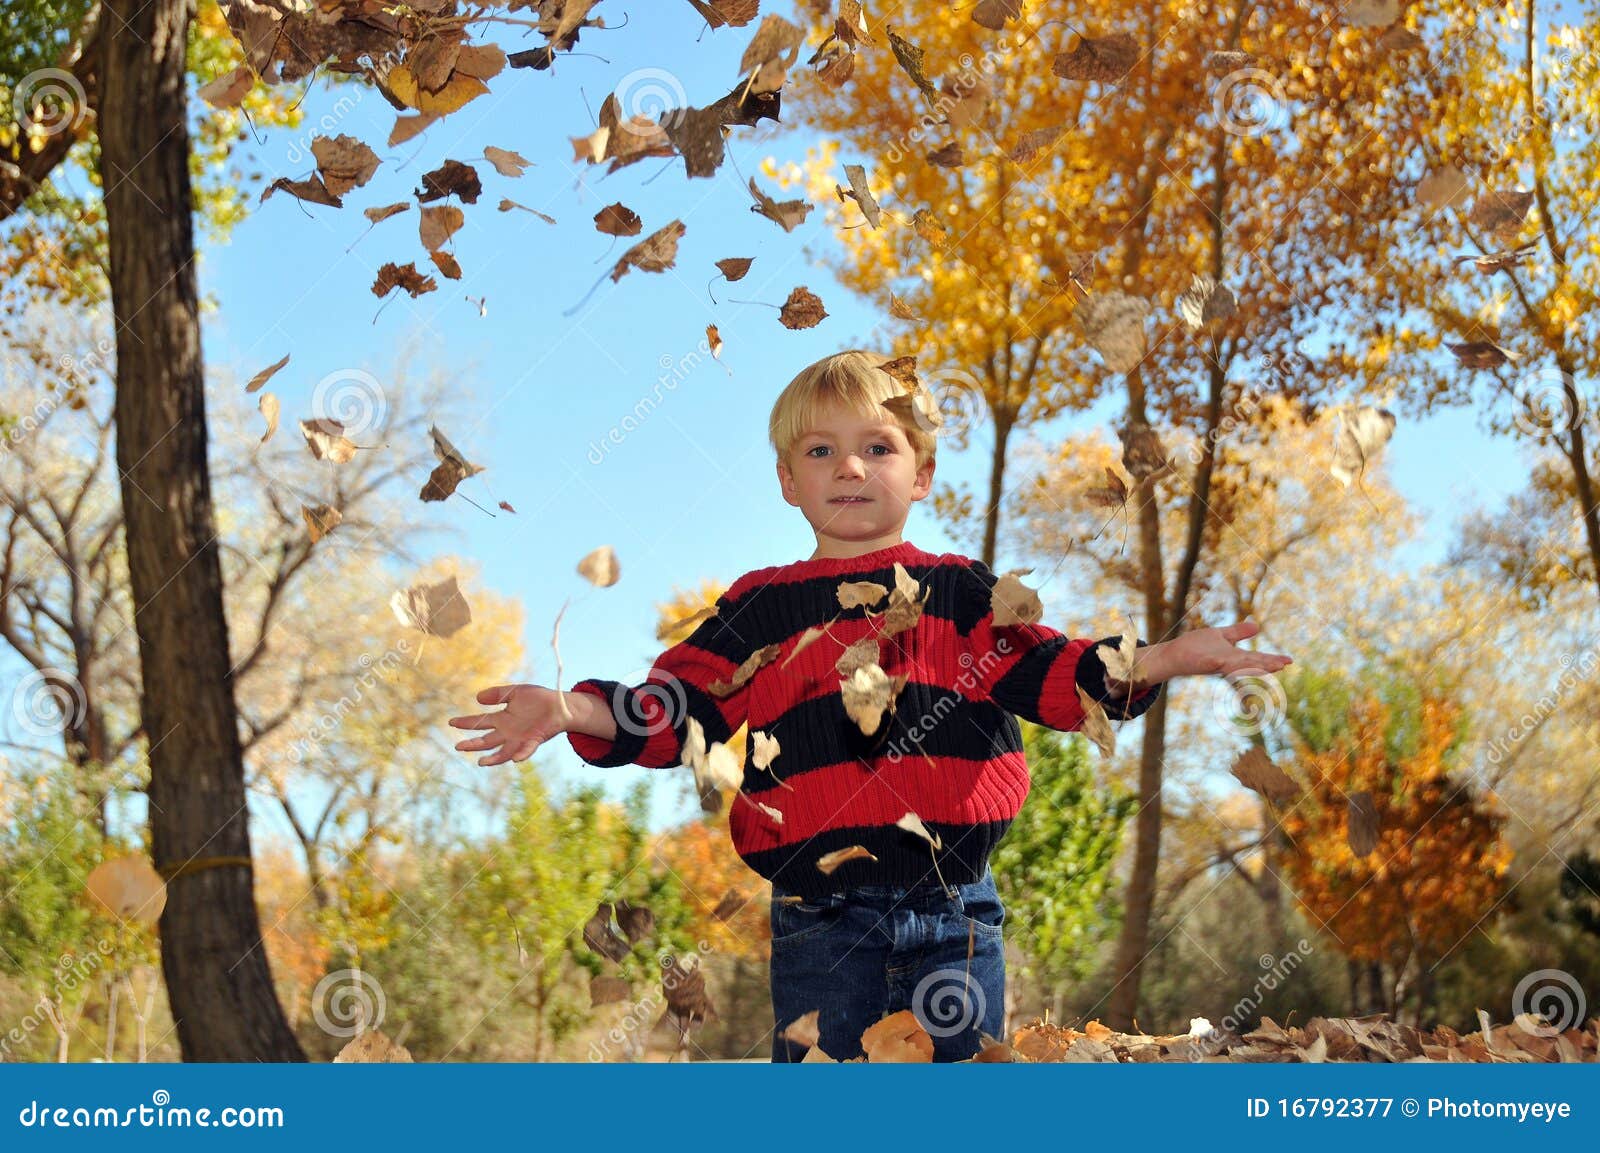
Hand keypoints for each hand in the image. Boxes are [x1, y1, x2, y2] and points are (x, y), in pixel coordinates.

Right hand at [449, 683, 572, 766]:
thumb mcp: (515, 692)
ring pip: (502, 752)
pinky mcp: (534, 741)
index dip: (465, 722)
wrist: (560, 704)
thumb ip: (498, 694)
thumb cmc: (537, 698)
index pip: (480, 722)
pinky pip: (526, 750)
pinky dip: (521, 755)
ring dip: (493, 759)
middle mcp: (508, 732)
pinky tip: (515, 759)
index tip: (451, 722)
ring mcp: (520, 739)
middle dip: (473, 744)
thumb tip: (477, 698)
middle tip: (459, 746)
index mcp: (502, 719)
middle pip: (486, 741)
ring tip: (481, 762)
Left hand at [1142, 619, 1291, 683]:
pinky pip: (1214, 663)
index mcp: (1232, 656)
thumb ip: (1238, 632)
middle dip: (1267, 664)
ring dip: (1251, 667)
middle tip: (1284, 665)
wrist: (1173, 654)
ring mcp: (1215, 663)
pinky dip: (1221, 664)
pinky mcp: (1202, 662)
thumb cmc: (1195, 646)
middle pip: (1250, 663)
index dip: (1272, 659)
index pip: (1256, 657)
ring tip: (1269, 668)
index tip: (1289, 661)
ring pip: (1236, 666)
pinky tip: (1229, 663)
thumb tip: (1257, 626)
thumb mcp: (1221, 635)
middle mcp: (1227, 662)